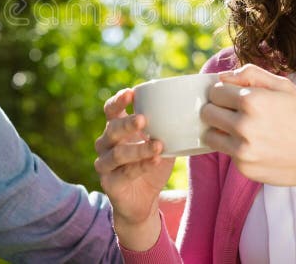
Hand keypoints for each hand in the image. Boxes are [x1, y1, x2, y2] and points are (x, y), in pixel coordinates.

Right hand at [94, 88, 174, 249]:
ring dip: (138, 148)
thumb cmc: (151, 165)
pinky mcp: (109, 183)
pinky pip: (125, 173)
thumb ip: (167, 129)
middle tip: (144, 119)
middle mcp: (105, 145)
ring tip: (158, 145)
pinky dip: (142, 166)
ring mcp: (105, 164)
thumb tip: (191, 109)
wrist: (143, 202)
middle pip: (112, 130)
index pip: (110, 110)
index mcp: (116, 130)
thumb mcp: (161, 144)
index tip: (131, 93)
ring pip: (118, 153)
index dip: (118, 101)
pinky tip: (155, 161)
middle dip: (128, 123)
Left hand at [201, 64, 295, 220]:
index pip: (214, 91)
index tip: (232, 97)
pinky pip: (226, 153)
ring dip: (219, 130)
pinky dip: (234, 148)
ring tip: (239, 129)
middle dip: (217, 109)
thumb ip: (251, 74)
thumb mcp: (284, 86)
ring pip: (210, 134)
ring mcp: (242, 149)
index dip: (223, 92)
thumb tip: (222, 77)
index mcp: (251, 100)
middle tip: (233, 113)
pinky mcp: (243, 168)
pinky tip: (255, 146)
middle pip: (207, 112)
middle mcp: (243, 125)